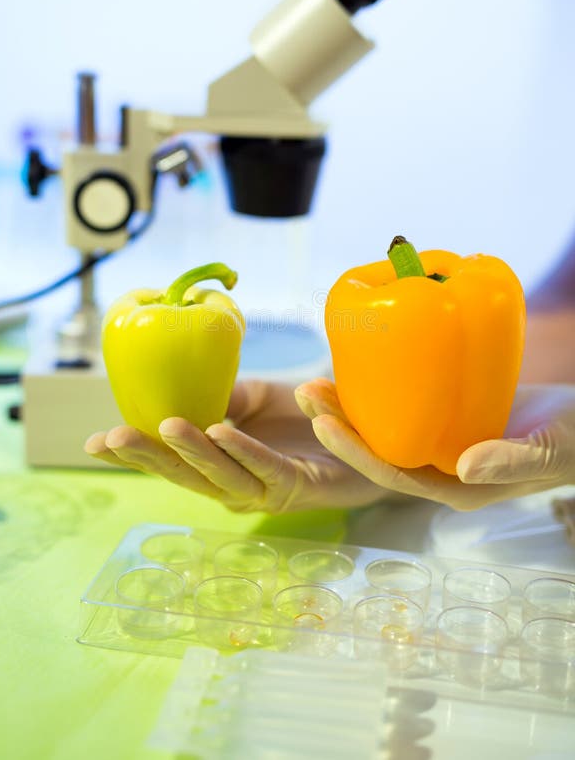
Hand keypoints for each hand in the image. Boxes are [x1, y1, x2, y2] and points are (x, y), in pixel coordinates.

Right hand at [84, 379, 389, 512]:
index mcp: (219, 464)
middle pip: (185, 475)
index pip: (168, 461)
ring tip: (165, 426)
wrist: (363, 433)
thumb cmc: (304, 420)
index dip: (132, 454)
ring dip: (193, 453)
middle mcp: (236, 485)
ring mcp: (266, 491)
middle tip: (112, 437)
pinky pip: (268, 470)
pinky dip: (244, 452)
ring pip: (221, 478)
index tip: (92, 442)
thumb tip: (187, 392)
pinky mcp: (300, 487)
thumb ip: (223, 398)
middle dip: (148, 457)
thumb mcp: (256, 399)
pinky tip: (222, 432)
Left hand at [301, 381, 574, 510]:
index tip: (323, 424)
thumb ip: (511, 461)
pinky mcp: (446, 420)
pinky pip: (404, 409)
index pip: (395, 475)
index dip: (357, 452)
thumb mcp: (549, 450)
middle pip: (378, 452)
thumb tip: (464, 467)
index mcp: (457, 488)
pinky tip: (358, 366)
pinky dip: (379, 391)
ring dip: (348, 408)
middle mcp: (441, 470)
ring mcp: (441, 445)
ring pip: (385, 430)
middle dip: (338, 426)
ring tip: (314, 381)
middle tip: (305, 391)